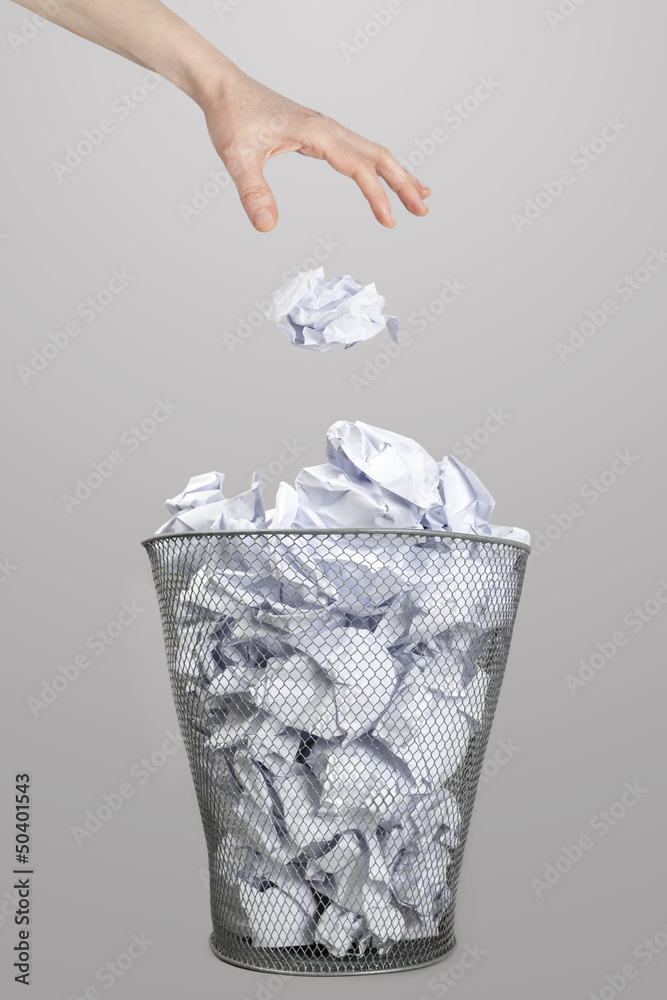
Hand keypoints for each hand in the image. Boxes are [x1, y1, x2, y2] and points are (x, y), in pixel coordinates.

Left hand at [201, 68, 430, 232]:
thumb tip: (266, 226)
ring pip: (373, 151)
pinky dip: (378, 166)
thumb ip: (253, 191)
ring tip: (420, 196)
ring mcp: (326, 130)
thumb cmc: (230, 116)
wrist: (223, 88)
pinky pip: (358, 151)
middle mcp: (328, 128)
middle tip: (423, 210)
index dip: (377, 196)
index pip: (359, 167)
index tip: (389, 220)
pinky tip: (385, 178)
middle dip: (403, 183)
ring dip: (398, 174)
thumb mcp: (237, 157)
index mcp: (317, 133)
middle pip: (379, 156)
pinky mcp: (320, 134)